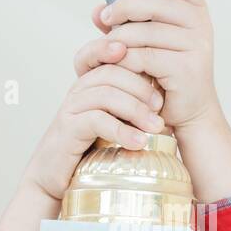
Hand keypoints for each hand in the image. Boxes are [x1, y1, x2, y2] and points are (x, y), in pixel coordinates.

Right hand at [19, 44, 167, 204]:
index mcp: (91, 83)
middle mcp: (79, 91)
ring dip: (135, 109)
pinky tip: (139, 142)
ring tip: (156, 127)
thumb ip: (133, 108)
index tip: (155, 62)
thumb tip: (172, 101)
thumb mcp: (115, 122)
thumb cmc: (91, 149)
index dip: (129, 53)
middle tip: (162, 105)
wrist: (58, 177)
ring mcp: (71, 109)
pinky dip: (121, 131)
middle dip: (140, 86)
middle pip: (110, 72)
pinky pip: (96, 121)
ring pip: (105, 94)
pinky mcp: (68, 130)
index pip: (107, 54)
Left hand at [80, 0, 219, 133]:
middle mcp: (200, 23)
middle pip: (155, 1)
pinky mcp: (187, 69)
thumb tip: (97, 10)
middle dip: (123, 8)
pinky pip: (144, 56)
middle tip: (106, 19)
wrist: (186, 112)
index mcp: (193, 8)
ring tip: (110, 50)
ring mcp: (197, 46)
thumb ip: (124, 23)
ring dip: (119, 40)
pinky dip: (125, 61)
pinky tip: (119, 68)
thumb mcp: (144, 42)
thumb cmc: (164, 73)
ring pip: (144, 31)